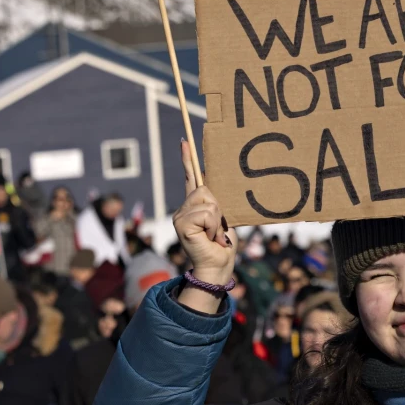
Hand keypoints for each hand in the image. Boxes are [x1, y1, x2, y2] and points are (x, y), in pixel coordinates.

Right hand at [172, 141, 236, 311]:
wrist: (218, 265)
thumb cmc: (223, 243)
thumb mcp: (222, 217)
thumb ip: (216, 201)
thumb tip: (212, 184)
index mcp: (195, 204)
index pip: (190, 176)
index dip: (188, 158)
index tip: (185, 140)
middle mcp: (183, 207)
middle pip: (205, 188)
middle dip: (218, 207)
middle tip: (218, 227)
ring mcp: (180, 215)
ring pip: (207, 200)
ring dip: (217, 218)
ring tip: (214, 234)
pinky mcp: (181, 223)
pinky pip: (206, 212)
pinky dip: (213, 225)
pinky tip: (209, 237)